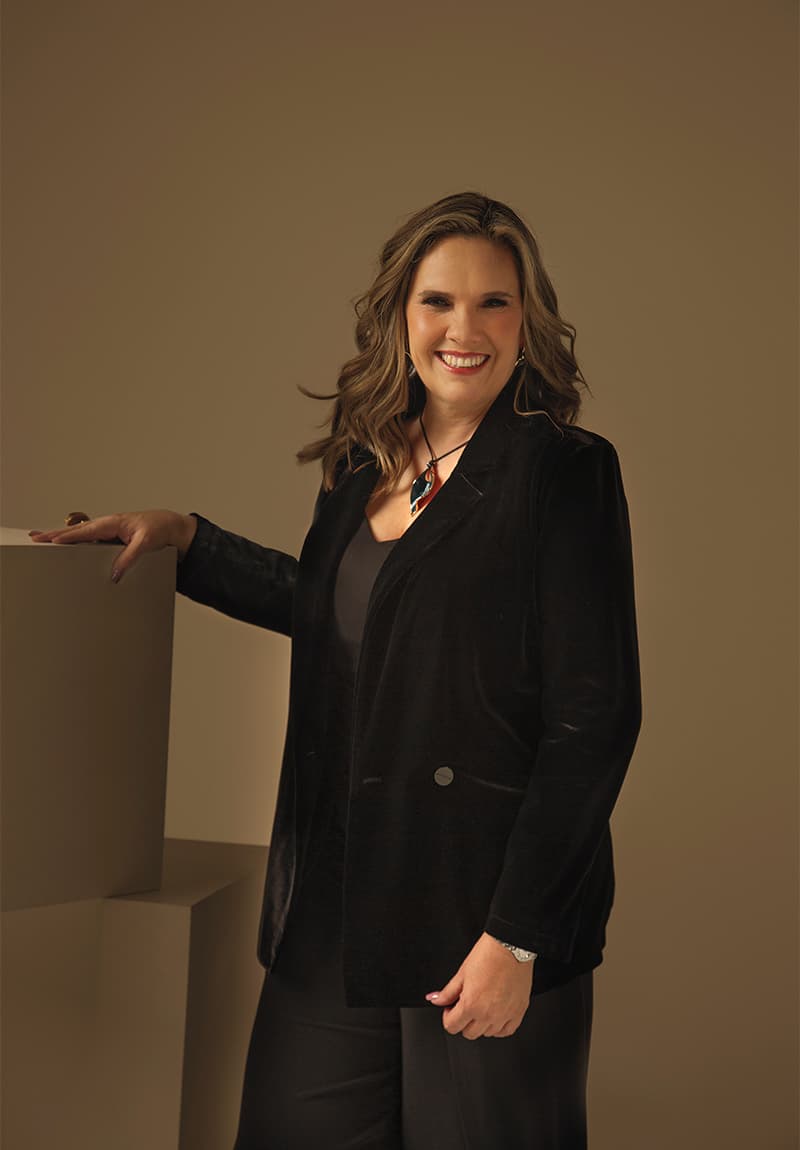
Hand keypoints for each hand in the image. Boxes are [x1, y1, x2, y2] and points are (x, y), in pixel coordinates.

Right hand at [28, 510, 196, 582]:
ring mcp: (109, 532)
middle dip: (56, 534)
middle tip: (36, 538)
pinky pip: (90, 540)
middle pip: (77, 531)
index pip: (85, 531)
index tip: (51, 541)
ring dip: (63, 537)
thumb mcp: (146, 544)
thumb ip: (129, 558)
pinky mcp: (112, 539)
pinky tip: (68, 547)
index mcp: (113, 523)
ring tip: (44, 540)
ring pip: (81, 535)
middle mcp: (108, 526)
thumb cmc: (161, 530)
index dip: (68, 537)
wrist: (173, 529)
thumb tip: (114, 573)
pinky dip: (76, 541)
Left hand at [425, 932, 533, 1039]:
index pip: (451, 1027)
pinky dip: (499, 1027)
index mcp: (471, 1005)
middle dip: (463, 1021)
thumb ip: (447, 992)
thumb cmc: (488, 955)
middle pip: (469, 1033)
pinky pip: (506, 1031)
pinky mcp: (518, 1012)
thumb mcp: (462, 973)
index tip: (451, 1007)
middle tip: (465, 1005)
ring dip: (481, 1023)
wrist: (511, 946)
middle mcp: (488, 1014)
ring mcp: (505, 1015)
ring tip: (481, 1005)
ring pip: (487, 1034)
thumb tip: (435, 1000)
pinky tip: (495, 1014)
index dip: (448, 1016)